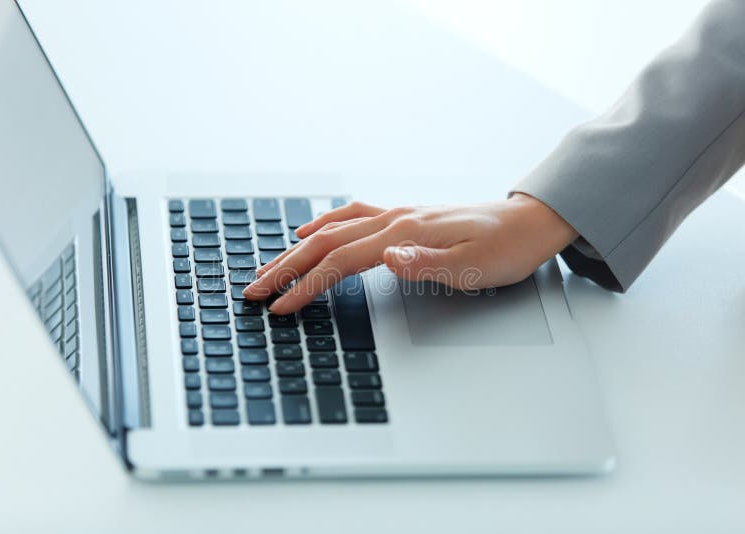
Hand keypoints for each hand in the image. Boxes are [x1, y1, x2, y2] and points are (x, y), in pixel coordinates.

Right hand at [243, 193, 577, 313]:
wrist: (527, 224)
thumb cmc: (504, 249)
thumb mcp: (473, 266)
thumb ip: (424, 262)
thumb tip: (383, 258)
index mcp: (404, 234)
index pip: (340, 261)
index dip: (306, 285)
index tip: (280, 306)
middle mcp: (393, 220)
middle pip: (325, 243)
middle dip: (286, 268)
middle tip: (255, 290)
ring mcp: (396, 215)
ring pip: (333, 228)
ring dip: (297, 249)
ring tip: (271, 266)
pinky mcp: (403, 217)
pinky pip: (352, 215)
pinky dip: (324, 223)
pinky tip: (311, 229)